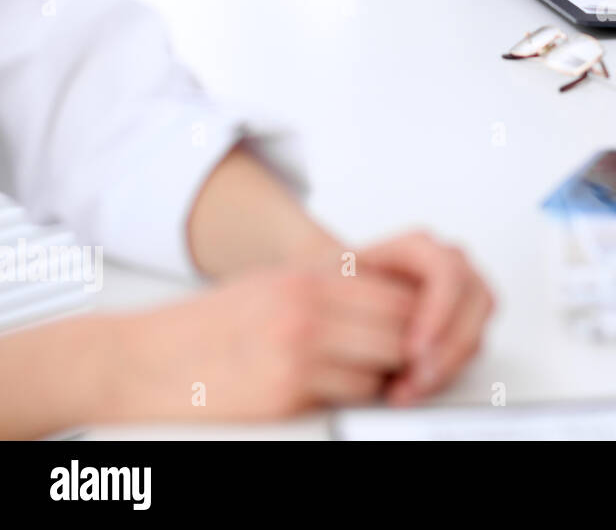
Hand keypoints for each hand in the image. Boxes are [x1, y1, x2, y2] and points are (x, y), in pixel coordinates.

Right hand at [103, 261, 419, 421]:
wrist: (137, 361)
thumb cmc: (203, 329)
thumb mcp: (273, 285)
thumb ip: (332, 290)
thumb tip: (394, 305)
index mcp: (309, 275)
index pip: (400, 291)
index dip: (419, 317)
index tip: (418, 334)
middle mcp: (308, 303)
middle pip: (403, 325)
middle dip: (412, 348)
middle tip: (406, 363)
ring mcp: (298, 345)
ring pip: (386, 363)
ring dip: (385, 376)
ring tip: (363, 377)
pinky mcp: (286, 389)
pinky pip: (353, 396)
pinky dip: (353, 399)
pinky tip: (329, 393)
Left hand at [356, 231, 494, 404]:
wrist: (339, 298)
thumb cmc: (339, 286)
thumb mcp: (339, 283)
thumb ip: (362, 296)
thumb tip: (380, 326)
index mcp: (421, 246)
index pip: (446, 273)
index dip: (437, 312)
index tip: (414, 349)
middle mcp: (452, 265)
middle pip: (475, 301)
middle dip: (448, 346)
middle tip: (417, 377)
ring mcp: (465, 294)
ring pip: (478, 328)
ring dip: (447, 365)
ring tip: (408, 389)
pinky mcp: (468, 324)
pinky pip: (471, 351)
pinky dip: (444, 373)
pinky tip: (412, 388)